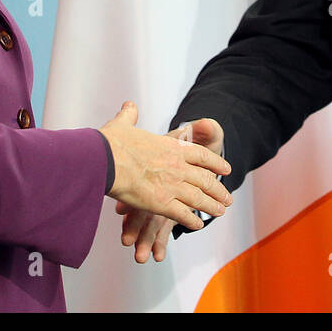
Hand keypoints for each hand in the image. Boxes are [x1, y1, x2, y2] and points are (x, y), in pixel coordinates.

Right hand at [100, 104, 230, 233]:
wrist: (104, 159)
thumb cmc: (112, 142)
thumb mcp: (123, 123)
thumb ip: (130, 115)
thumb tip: (129, 105)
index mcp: (171, 146)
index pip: (201, 154)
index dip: (216, 163)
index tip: (226, 169)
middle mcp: (177, 166)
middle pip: (205, 179)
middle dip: (218, 189)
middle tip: (227, 198)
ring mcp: (171, 185)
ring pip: (198, 198)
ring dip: (211, 206)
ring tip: (219, 212)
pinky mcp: (161, 203)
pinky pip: (182, 214)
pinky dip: (191, 220)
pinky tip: (197, 225)